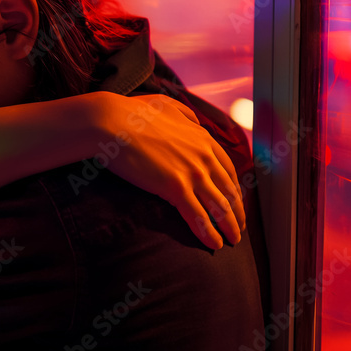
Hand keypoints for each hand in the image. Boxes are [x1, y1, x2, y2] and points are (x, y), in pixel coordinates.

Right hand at [94, 92, 244, 248]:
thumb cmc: (130, 114)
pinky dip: (209, 233)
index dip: (234, 188)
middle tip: (240, 227)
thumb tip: (195, 122)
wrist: (110, 121)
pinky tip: (215, 244)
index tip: (236, 201)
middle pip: (229, 190)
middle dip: (238, 212)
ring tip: (234, 240)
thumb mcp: (166, 106)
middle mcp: (203, 156)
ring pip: (220, 206)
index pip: (228, 169)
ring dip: (230, 226)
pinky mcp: (175, 187)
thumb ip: (185, 115)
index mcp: (202, 138)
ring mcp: (192, 172)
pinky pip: (198, 216)